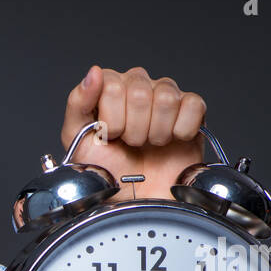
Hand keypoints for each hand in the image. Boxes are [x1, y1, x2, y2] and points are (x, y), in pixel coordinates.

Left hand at [61, 66, 206, 201]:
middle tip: (130, 144)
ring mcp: (166, 94)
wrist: (135, 197)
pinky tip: (172, 140)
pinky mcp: (192, 108)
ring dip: (155, 132)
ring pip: (166, 98)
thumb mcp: (77, 139)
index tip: (109, 136)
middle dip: (132, 129)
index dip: (111, 119)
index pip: (112, 85)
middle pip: (140, 92)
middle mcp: (139, 84)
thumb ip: (78, 103)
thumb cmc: (107, 169)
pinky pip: (193, 105)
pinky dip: (181, 131)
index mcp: (110, 87)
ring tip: (148, 144)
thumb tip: (93, 72)